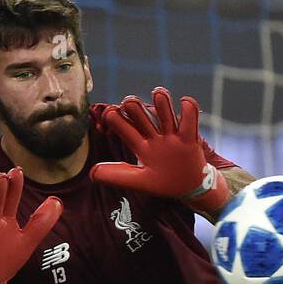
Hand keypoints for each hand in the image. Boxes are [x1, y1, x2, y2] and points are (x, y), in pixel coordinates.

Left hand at [91, 87, 229, 211]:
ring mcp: (172, 135)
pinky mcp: (189, 137)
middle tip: (129, 103)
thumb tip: (91, 173)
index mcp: (140, 145)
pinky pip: (189, 118)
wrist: (191, 190)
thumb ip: (116, 177)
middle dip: (134, 106)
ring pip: (164, 112)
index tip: (110, 114)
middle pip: (141, 115)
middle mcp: (154, 137)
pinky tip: (184, 102)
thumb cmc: (163, 183)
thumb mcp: (140, 182)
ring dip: (161, 101)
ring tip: (158, 94)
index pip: (123, 128)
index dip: (114, 119)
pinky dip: (188, 107)